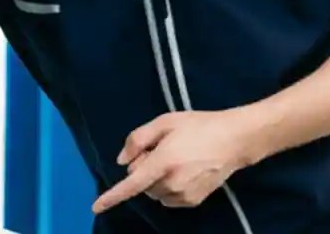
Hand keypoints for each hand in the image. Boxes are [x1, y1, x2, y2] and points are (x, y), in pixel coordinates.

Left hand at [91, 109, 260, 213]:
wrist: (234, 140)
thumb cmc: (198, 126)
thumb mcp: (166, 122)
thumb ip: (138, 139)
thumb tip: (122, 161)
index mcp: (163, 162)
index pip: (131, 185)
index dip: (111, 197)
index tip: (96, 207)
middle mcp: (171, 183)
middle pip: (141, 184)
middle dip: (143, 169)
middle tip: (160, 150)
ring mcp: (183, 195)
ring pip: (154, 193)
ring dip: (155, 179)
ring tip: (174, 159)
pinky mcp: (192, 201)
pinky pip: (168, 198)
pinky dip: (168, 187)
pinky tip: (183, 170)